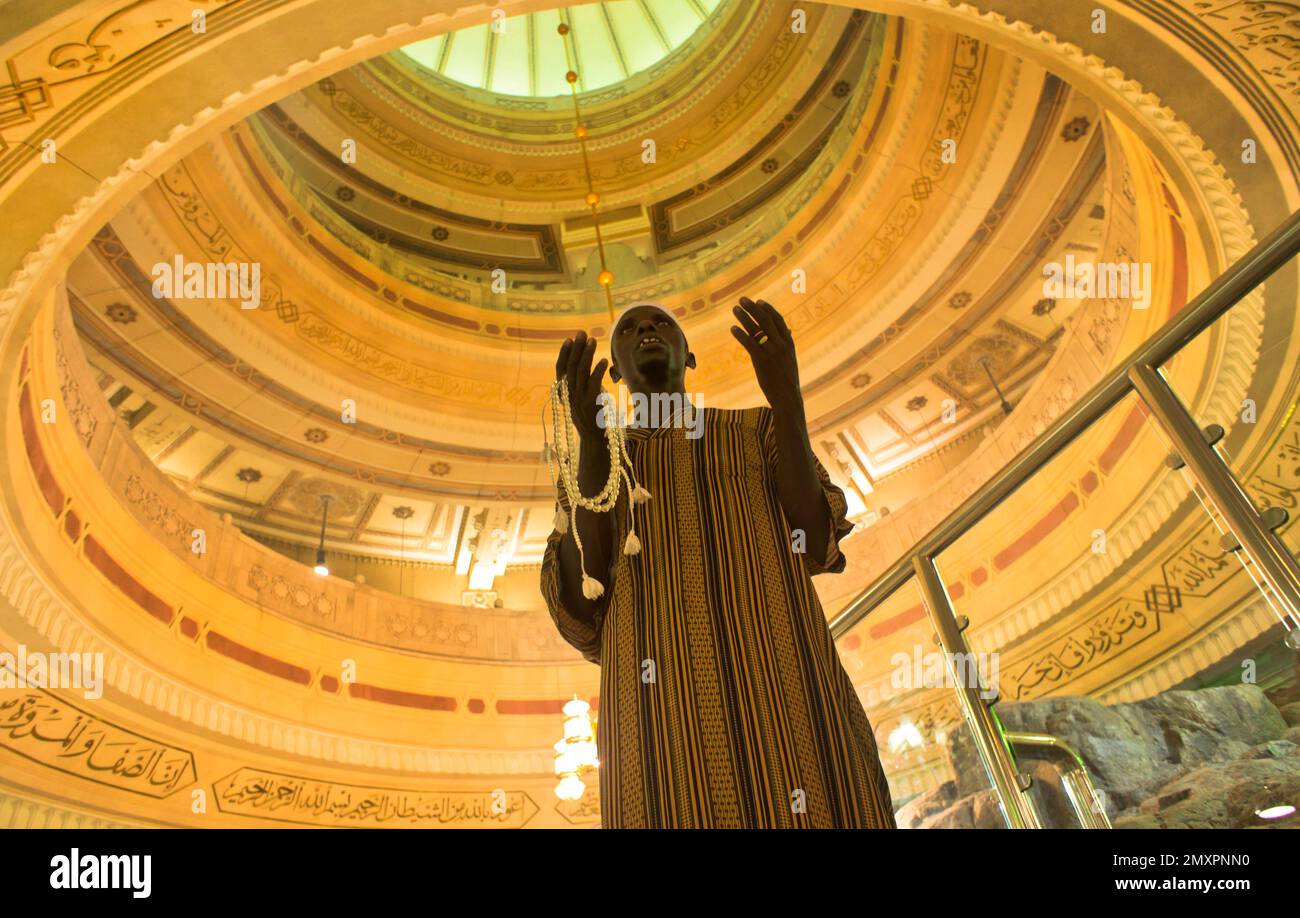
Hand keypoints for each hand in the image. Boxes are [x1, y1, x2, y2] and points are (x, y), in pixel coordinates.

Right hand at [555, 330, 608, 441]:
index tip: (569, 339)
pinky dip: (598, 370)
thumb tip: (583, 365)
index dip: (564, 353)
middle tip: (582, 333)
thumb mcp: (580, 400)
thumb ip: (579, 385)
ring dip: (586, 354)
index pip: (560, 369)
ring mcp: (579, 400)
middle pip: (570, 367)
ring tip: (593, 340)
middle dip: (576, 348)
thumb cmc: (591, 418)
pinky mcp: (591, 404)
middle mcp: (569, 395)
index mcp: (564, 394)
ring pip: (580, 372)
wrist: (595, 440)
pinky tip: (604, 360)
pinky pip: (593, 383)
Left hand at [731, 297, 802, 413]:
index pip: (778, 320)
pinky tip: (732, 328)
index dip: (768, 309)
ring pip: (756, 329)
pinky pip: (749, 343)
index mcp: (789, 342)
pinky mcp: (762, 360)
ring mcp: (772, 352)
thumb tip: (789, 331)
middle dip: (753, 308)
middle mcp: (781, 344)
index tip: (758, 301)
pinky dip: (740, 334)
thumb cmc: (787, 380)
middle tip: (742, 299)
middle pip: (765, 320)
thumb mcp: (790, 359)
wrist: (787, 397)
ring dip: (744, 317)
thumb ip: (787, 344)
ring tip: (734, 309)